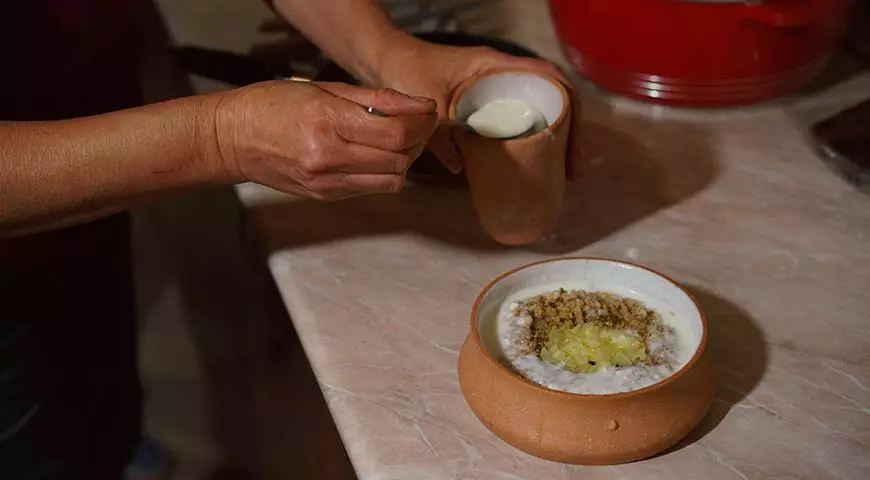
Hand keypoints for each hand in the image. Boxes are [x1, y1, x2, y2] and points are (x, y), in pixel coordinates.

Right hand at [211, 80, 437, 199]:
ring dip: (404, 160)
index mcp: (328, 124)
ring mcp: (327, 183)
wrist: (232, 139)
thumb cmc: (273, 105)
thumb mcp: (325, 88)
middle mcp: (328, 159)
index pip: (396, 135)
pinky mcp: (326, 197)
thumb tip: (417, 106)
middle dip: (417, 142)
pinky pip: (371, 188)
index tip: (427, 112)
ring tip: (396, 141)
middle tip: (415, 125)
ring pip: (392, 181)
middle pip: (400, 161)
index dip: (421, 124)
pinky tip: (374, 154)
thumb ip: (375, 99)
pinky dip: (383, 171)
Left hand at [376, 40, 581, 178]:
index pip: (549, 78)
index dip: (570, 107)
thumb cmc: (407, 71)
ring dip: (554, 136)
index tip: (574, 141)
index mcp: (494, 65)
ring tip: (561, 169)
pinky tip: (533, 160)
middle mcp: (501, 73)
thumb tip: (462, 169)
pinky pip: (517, 116)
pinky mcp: (485, 100)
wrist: (387, 61)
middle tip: (572, 167)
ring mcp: (495, 86)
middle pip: (552, 96)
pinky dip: (531, 136)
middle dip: (570, 131)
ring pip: (538, 108)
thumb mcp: (426, 105)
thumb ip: (441, 137)